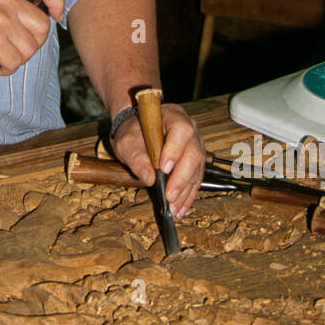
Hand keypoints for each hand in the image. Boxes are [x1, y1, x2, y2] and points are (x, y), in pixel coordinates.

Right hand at [0, 0, 64, 74]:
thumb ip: (15, 0)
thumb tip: (44, 16)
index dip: (57, 3)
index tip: (55, 16)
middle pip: (42, 26)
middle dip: (33, 42)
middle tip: (15, 46)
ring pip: (30, 48)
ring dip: (18, 58)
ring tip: (1, 54)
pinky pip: (15, 61)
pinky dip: (7, 68)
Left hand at [111, 103, 205, 218]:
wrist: (137, 130)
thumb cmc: (132, 132)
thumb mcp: (127, 142)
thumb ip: (136, 158)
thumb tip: (148, 178)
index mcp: (173, 116)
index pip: (181, 130)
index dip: (175, 149)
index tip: (164, 168)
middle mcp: (189, 130)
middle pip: (194, 153)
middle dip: (182, 177)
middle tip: (170, 195)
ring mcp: (195, 145)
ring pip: (197, 169)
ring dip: (186, 190)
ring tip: (175, 207)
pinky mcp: (195, 162)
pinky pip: (196, 178)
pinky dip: (188, 194)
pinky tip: (180, 207)